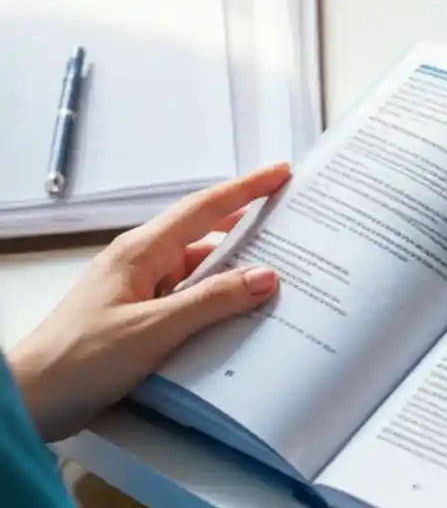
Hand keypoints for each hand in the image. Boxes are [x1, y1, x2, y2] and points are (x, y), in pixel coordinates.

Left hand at [9, 164, 290, 440]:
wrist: (31, 399)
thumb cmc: (77, 360)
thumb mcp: (153, 329)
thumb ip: (211, 301)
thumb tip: (264, 276)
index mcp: (141, 252)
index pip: (204, 208)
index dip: (246, 189)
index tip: (280, 174)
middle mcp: (141, 263)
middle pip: (205, 234)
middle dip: (248, 226)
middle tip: (289, 221)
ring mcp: (140, 289)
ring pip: (199, 270)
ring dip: (234, 272)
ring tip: (277, 274)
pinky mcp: (140, 316)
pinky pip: (189, 297)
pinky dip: (217, 300)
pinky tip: (238, 315)